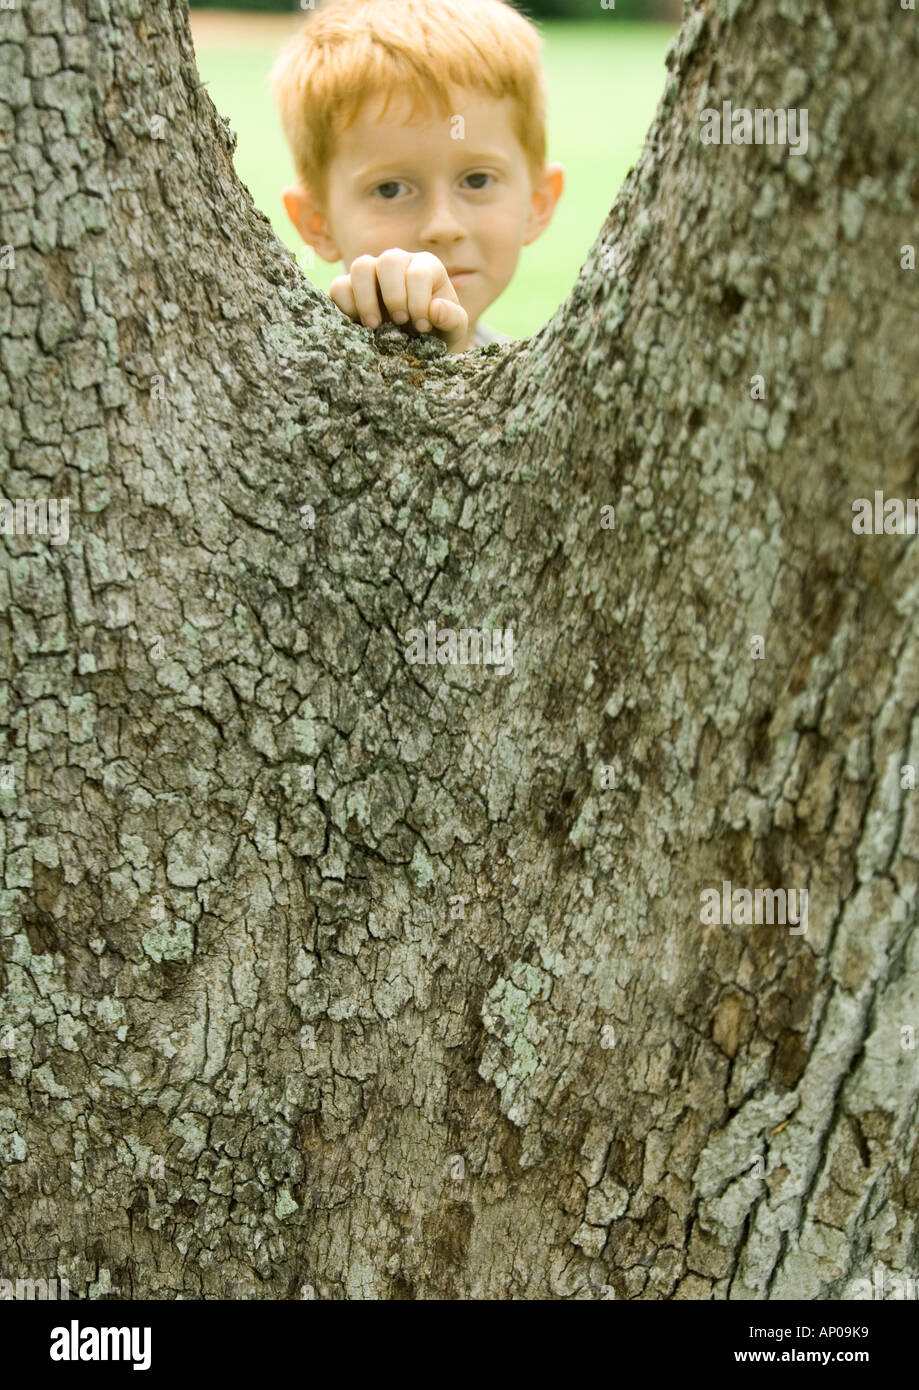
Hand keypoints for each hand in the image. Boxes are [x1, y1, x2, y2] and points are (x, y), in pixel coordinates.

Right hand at [329, 249, 468, 350]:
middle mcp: (398, 263)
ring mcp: (372, 274)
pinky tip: (359, 326)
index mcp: (426, 267)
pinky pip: (339, 287)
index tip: (422, 327)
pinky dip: (346, 306)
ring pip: (361, 267)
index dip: (418, 301)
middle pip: (389, 260)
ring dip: (366, 298)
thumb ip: (452, 319)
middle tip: (400, 322)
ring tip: (376, 327)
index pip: (418, 272)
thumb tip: (436, 309)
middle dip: (394, 295)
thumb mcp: (453, 331)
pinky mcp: (350, 289)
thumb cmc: (438, 334)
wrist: (417, 348)